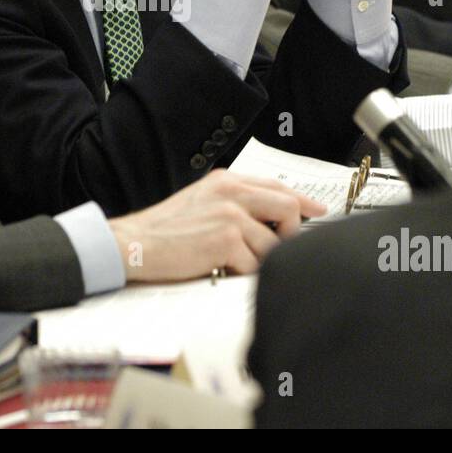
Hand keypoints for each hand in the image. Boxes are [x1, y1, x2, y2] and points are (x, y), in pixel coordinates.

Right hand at [108, 169, 324, 281]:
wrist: (134, 243)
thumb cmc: (164, 229)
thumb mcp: (202, 201)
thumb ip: (235, 203)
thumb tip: (271, 219)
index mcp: (226, 180)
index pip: (276, 185)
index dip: (302, 200)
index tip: (317, 210)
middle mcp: (231, 192)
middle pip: (288, 206)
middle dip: (290, 231)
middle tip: (278, 246)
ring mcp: (230, 215)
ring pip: (272, 242)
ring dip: (258, 259)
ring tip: (232, 261)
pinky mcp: (225, 240)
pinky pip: (254, 264)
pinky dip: (241, 272)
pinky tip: (220, 268)